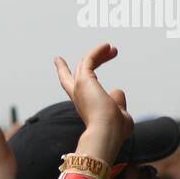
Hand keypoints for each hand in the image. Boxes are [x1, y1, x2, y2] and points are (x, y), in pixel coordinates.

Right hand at [52, 44, 132, 162]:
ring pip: (84, 65)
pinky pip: (89, 60)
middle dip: (79, 64)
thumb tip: (116, 90)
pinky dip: (97, 52)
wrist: (106, 132)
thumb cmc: (114, 130)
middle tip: (73, 55)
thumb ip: (118, 103)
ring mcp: (80, 87)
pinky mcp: (84, 80)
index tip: (59, 65)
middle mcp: (78, 96)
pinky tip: (108, 46)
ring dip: (98, 55)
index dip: (67, 76)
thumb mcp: (120, 115)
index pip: (73, 89)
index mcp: (84, 106)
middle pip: (72, 75)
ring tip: (112, 48)